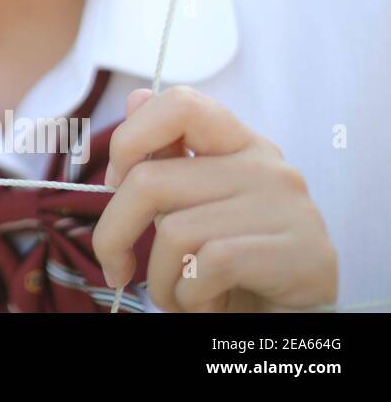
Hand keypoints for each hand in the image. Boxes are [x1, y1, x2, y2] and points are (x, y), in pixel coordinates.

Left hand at [94, 85, 336, 311]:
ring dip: (159, 280)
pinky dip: (190, 297)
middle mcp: (267, 165)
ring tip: (179, 294)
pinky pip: (208, 267)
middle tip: (116, 267)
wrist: (296, 319)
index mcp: (239, 144)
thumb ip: (166, 158)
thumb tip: (136, 97)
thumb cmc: (234, 263)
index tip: (115, 184)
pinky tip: (206, 304)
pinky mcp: (301, 254)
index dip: (130, 138)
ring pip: (174, 232)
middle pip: (150, 180)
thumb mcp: (193, 205)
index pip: (180, 104)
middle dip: (115, 233)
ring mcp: (288, 207)